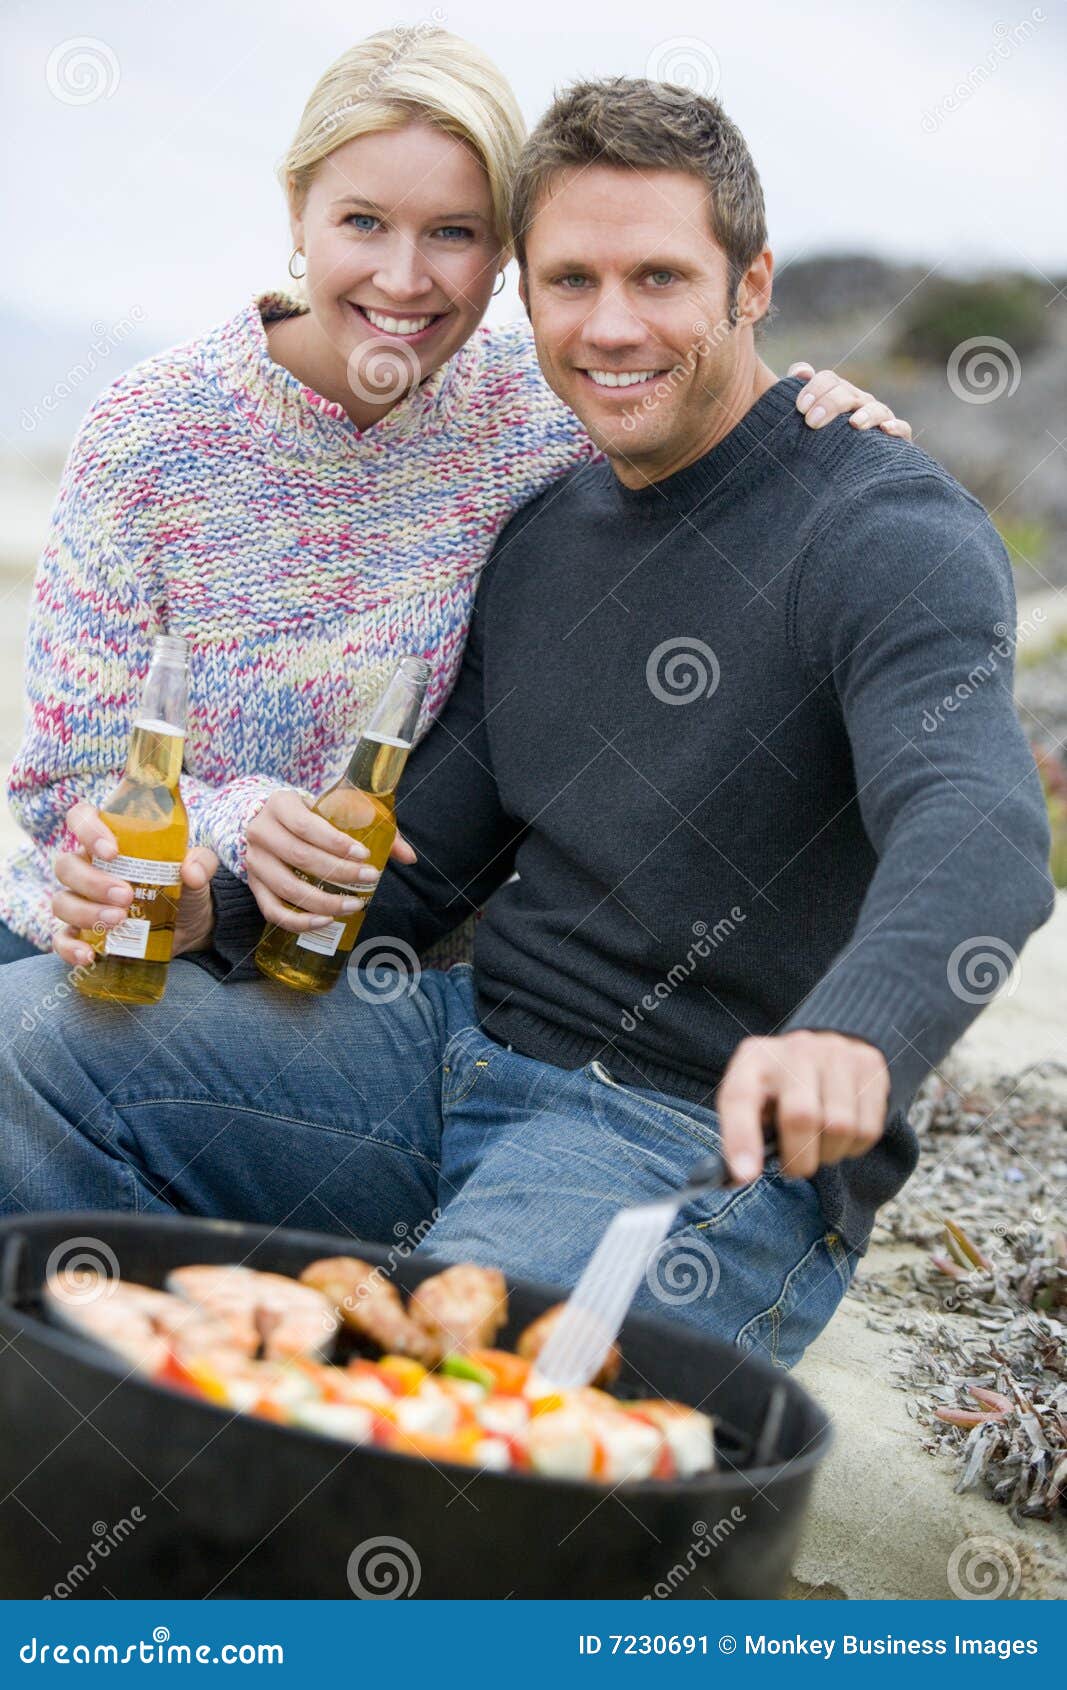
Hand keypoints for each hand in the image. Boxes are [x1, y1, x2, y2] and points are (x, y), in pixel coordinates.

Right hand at [53, 801, 218, 967]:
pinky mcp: (82, 934)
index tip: (111, 851)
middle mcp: (87, 868)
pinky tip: (89, 955)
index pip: (81, 819)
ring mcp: (80, 901)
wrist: (189, 927)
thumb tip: (190, 872)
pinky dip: (69, 948)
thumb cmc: (184, 887)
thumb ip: (201, 862)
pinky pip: (60, 940)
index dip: (87, 829)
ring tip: (119, 920)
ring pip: (62, 902)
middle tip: (126, 896)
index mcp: (108, 842)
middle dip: (92, 882)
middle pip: (67, 866)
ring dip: (85, 912)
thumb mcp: (198, 870)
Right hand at [244, 787, 417, 933]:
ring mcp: (254, 862)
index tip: (365, 854)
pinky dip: (299, 921)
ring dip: (324, 901)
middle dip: (340, 872)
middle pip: (300, 857)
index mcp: (279, 805)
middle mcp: (260, 832)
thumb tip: (409, 857)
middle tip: (370, 879)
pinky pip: (273, 911)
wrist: (264, 820)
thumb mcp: (330, 808)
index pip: (306, 825)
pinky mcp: (253, 886)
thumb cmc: (307, 815)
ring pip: (288, 887)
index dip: (336, 842)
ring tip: (354, 904)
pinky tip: (325, 921)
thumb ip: (371, 826)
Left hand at [716, 1030, 889, 1183]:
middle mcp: (794, 1050)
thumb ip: (742, 1136)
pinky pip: (868, 1128)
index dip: (741, 1139)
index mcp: (753, 1060)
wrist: (824, 1050)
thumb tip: (738, 1178)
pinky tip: (843, 1135)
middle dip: (798, 1159)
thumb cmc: (779, 1088)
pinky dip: (854, 1147)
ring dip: (829, 1154)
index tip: (746, 1176)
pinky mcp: (869, 1065)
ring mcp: (835, 1053)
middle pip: (801, 1116)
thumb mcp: (752, 1100)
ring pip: (840, 1126)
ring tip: (820, 1147)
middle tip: (795, 1169)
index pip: (740, 1098)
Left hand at [788, 362, 911, 438]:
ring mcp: (877, 419)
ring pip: (875, 409)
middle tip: (812, 421)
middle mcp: (857, 403)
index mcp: (835, 395)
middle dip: (830, 403)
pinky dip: (896, 427)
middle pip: (847, 392)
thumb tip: (801, 371)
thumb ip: (794, 394)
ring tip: (854, 424)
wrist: (840, 474)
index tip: (800, 408)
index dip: (814, 388)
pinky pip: (901, 428)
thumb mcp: (802, 420)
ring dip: (865, 414)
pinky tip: (886, 430)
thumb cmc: (816, 443)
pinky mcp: (894, 439)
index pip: (827, 380)